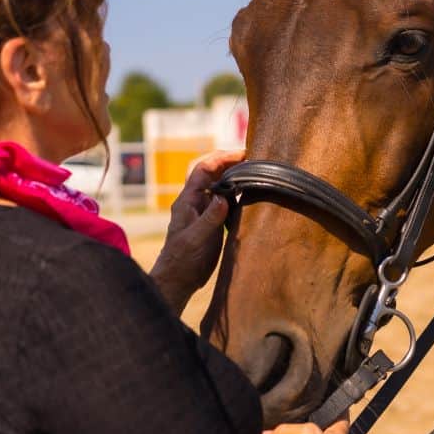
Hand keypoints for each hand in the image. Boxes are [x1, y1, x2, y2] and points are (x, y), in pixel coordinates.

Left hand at [149, 149, 244, 313]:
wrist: (179, 279)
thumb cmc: (182, 260)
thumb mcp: (196, 239)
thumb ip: (209, 218)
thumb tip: (222, 197)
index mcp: (188, 201)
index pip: (203, 170)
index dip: (221, 159)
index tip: (241, 154)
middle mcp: (195, 202)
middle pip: (211, 173)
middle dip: (229, 163)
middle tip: (253, 159)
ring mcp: (204, 211)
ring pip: (218, 186)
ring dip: (234, 176)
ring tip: (254, 172)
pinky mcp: (212, 222)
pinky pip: (224, 201)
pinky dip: (236, 194)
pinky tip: (249, 195)